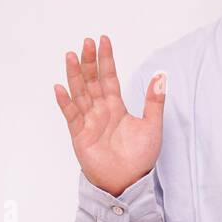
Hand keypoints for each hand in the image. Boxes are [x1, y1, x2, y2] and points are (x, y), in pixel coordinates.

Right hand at [53, 35, 165, 196]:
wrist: (129, 182)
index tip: (103, 40)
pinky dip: (65, 102)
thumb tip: (161, 76)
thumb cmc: (140, 157)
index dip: (106, 59)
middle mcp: (100, 111)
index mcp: (116, 106)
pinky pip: (72, 115)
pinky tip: (60, 87)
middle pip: (92, 81)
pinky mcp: (80, 135)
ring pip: (80, 93)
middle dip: (89, 61)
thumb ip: (154, 101)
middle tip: (86, 42)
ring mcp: (88, 121)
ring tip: (71, 56)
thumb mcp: (152, 125)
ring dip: (75, 75)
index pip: (109, 77)